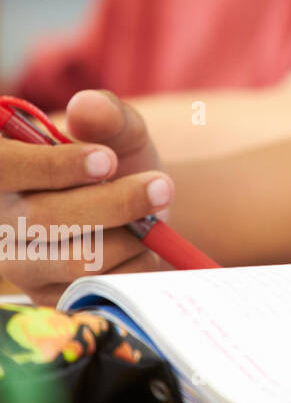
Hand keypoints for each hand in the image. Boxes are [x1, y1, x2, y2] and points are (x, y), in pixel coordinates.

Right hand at [1, 90, 171, 304]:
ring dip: (128, 236)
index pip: (4, 167)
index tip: (106, 160)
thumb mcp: (118, 131)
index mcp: (4, 171)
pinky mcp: (51, 297)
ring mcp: (21, 265)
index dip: (52, 167)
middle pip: (43, 219)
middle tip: (162, 185)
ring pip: (75, 259)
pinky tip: (144, 245)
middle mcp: (0, 221)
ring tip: (153, 217)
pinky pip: (99, 289)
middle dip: (114, 202)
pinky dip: (135, 265)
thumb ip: (106, 115)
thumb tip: (87, 105)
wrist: (139, 207)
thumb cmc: (117, 162)